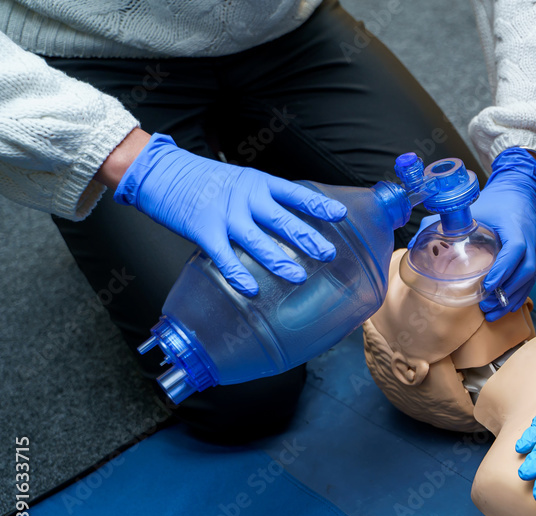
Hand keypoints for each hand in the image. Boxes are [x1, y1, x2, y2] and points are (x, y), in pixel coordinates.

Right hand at [113, 133, 344, 296]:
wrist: (162, 171)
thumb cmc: (205, 180)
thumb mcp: (241, 180)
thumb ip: (264, 199)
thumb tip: (293, 220)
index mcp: (258, 183)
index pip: (294, 194)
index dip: (317, 206)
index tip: (341, 215)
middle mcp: (245, 198)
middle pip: (281, 220)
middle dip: (307, 238)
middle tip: (328, 254)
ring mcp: (224, 215)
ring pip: (257, 241)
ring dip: (279, 261)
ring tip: (299, 277)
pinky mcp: (203, 231)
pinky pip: (224, 257)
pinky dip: (238, 274)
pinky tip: (252, 289)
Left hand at [411, 147, 535, 319]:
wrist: (519, 191)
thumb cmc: (495, 202)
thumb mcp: (471, 209)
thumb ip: (443, 223)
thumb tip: (413, 244)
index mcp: (515, 227)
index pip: (515, 250)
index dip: (503, 270)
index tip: (487, 286)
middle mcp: (529, 241)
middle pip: (525, 272)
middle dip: (506, 292)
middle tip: (485, 306)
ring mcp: (534, 250)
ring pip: (529, 279)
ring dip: (511, 299)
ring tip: (492, 312)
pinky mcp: (534, 257)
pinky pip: (530, 281)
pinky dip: (518, 296)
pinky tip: (504, 306)